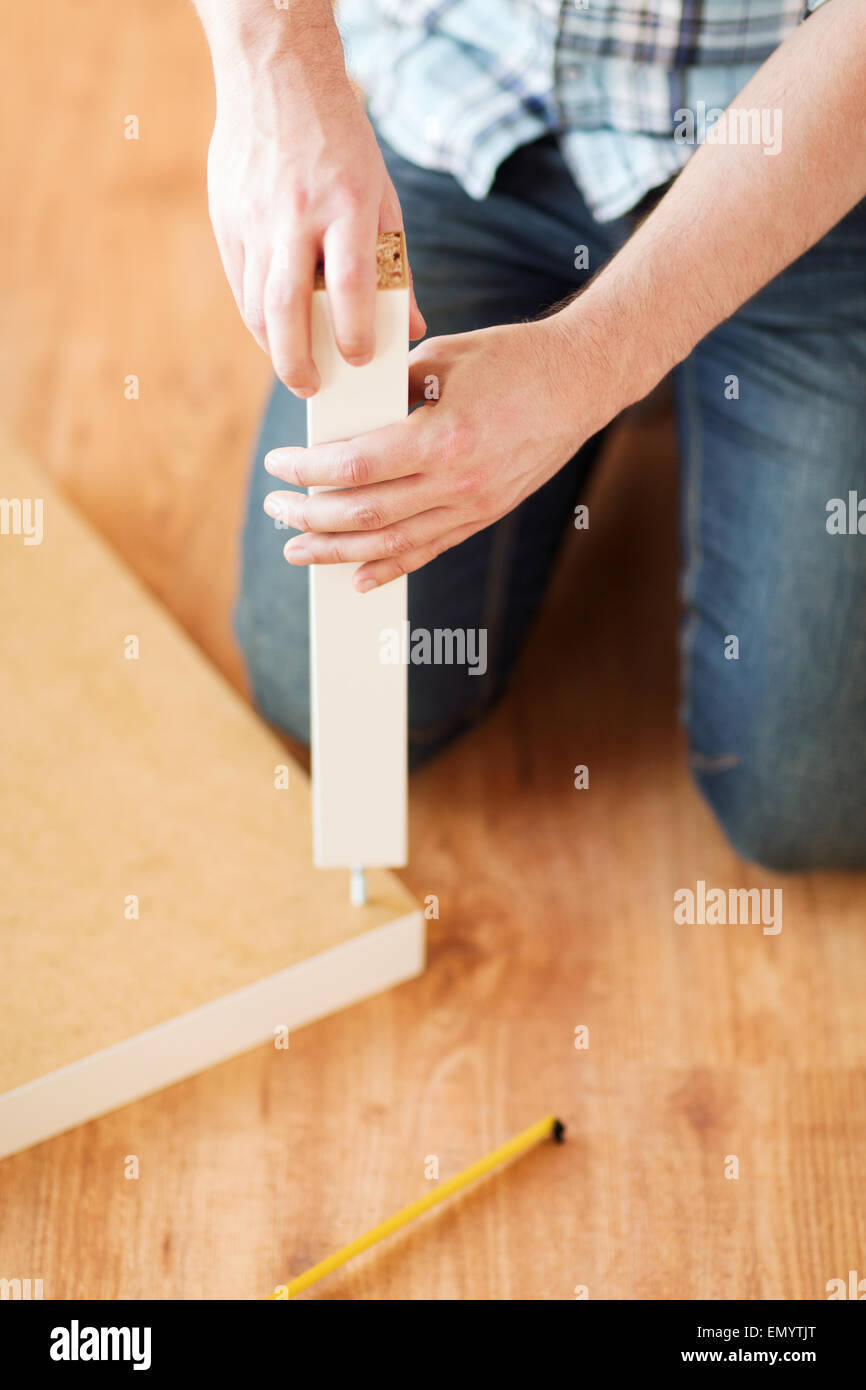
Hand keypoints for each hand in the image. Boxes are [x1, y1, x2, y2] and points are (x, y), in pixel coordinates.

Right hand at [206, 48, 423, 394]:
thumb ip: (396, 266)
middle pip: (288, 307)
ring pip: (257, 302)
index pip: (351, 285)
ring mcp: (255, 217)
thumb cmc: (343, 146)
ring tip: (293, 367)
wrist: (277, 74)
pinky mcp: (227, 217)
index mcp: (348, 204)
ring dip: (272, 345)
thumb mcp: (383, 196)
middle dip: (296, 361)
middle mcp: (297, 214)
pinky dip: (256, 316)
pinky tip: (273, 331)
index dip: (354, 333)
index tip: (360, 360)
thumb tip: (408, 328)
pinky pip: (241, 283)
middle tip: (310, 388)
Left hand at [262, 316, 609, 588]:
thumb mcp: (444, 358)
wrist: (582, 381)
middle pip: (365, 513)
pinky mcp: (484, 515)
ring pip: (391, 543)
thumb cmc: (513, 358)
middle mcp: (457, 481)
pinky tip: (357, 577)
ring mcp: (473, 505)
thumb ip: (391, 389)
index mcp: (443, 436)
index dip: (308, 471)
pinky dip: (389, 567)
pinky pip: (428, 551)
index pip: (356, 466)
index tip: (277, 466)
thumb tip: (342, 413)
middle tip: (276, 507)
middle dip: (310, 515)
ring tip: (298, 549)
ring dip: (337, 551)